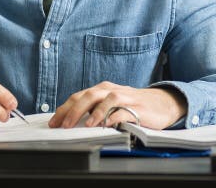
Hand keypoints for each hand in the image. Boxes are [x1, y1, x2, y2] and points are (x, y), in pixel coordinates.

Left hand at [48, 81, 186, 129]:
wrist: (162, 102)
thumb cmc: (132, 105)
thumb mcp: (111, 104)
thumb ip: (94, 109)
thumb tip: (71, 121)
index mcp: (102, 90)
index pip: (78, 96)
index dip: (65, 109)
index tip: (54, 122)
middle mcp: (111, 90)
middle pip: (89, 95)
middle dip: (74, 110)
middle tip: (63, 125)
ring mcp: (125, 97)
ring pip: (106, 99)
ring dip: (95, 112)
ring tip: (86, 125)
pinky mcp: (138, 107)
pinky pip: (124, 110)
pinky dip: (115, 116)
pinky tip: (108, 124)